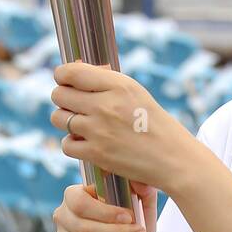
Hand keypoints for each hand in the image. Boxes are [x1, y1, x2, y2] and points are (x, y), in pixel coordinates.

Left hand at [50, 60, 192, 191]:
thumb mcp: (135, 92)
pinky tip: (87, 142)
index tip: (64, 80)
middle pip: (59, 94)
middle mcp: (105, 105)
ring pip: (58, 118)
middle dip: (63, 98)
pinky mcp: (96, 153)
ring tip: (82, 123)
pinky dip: (73, 143)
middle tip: (75, 104)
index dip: (62, 75)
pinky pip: (66, 144)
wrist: (173, 158)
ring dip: (66, 120)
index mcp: (118, 85)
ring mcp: (99, 130)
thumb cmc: (154, 123)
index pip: (71, 73)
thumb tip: (72, 73)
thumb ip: (105, 81)